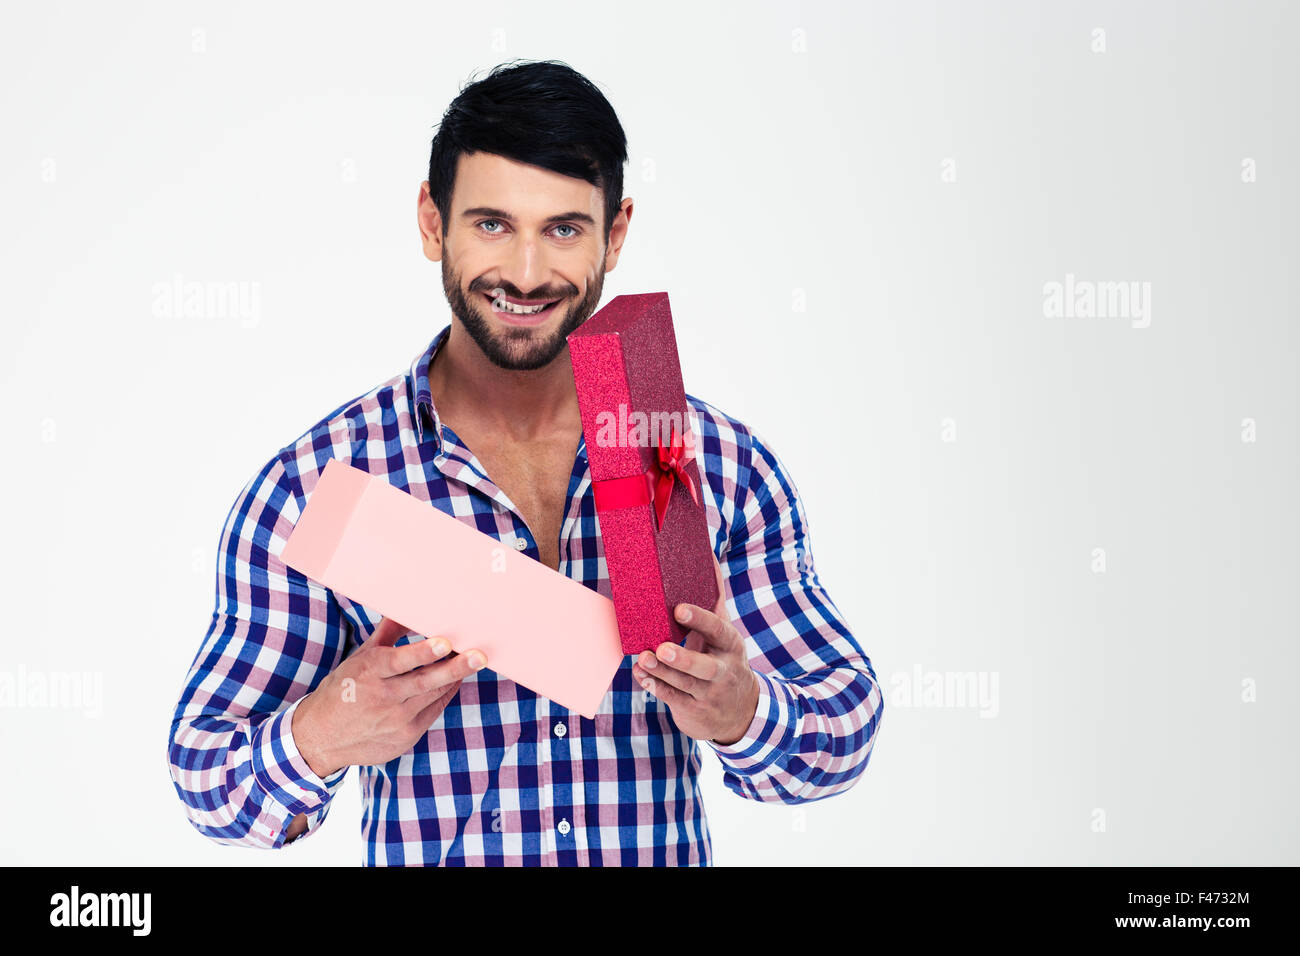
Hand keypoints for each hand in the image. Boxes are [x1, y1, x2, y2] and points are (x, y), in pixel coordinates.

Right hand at [291, 616, 485, 778]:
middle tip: (479, 656)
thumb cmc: (344, 689)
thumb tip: (404, 606)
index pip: (400, 661)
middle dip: (455, 667)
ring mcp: (395, 721)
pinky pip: (433, 711)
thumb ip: (386, 635)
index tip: (446, 642)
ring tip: (473, 661)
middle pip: (425, 681)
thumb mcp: (359, 659)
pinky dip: (444, 694)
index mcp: (368, 672)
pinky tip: (453, 681)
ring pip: (434, 695)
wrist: (321, 737)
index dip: (424, 652)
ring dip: (454, 678)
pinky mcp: (405, 737)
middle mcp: (382, 698)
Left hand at [631, 557, 758, 744]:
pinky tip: (641, 674)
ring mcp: (709, 693)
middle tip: (662, 647)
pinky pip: (673, 698)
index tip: (679, 608)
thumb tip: (708, 556)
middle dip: (683, 658)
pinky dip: (655, 686)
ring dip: (662, 672)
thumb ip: (714, 599)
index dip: (700, 619)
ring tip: (643, 658)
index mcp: (731, 645)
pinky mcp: (694, 709)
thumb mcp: (724, 633)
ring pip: (685, 684)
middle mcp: (723, 671)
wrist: (739, 711)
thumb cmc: (724, 658)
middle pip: (704, 666)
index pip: (718, 630)